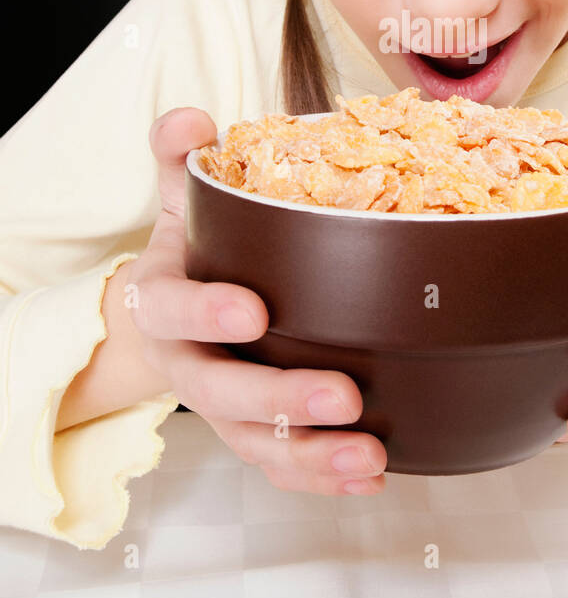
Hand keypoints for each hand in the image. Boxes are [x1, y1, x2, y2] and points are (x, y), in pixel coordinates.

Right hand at [118, 107, 386, 494]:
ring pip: (257, 444)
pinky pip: (281, 466)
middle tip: (344, 396)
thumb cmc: (191, 253)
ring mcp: (220, 409)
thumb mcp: (180, 199)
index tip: (251, 310)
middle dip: (282, 399)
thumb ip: (181, 157)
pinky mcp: (252, 436)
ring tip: (371, 456)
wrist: (167, 319)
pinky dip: (322, 477)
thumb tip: (190, 120)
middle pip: (223, 394)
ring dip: (313, 455)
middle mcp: (187, 364)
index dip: (207, 314)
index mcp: (163, 302)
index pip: (176, 313)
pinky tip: (374, 473)